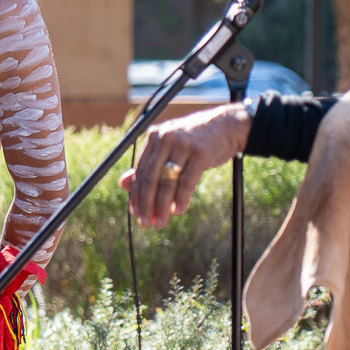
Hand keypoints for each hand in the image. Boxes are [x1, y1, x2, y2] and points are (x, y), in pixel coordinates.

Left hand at [120, 103, 252, 227]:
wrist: (226, 126)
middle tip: (146, 223)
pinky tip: (178, 210)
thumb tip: (123, 184)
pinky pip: (187, 180)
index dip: (137, 194)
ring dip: (163, 205)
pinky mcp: (201, 152)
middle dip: (147, 204)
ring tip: (161, 221)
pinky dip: (181, 198)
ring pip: (168, 181)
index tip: (135, 213)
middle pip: (151, 177)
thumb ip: (148, 165)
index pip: (140, 171)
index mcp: (154, 137)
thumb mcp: (169, 149)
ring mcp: (183, 144)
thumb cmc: (194, 141)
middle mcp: (165, 138)